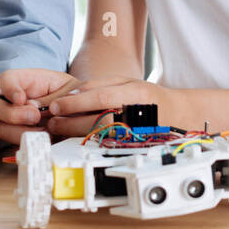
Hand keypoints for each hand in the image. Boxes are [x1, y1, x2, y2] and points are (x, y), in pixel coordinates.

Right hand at [0, 68, 80, 144]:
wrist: (86, 114)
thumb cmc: (76, 98)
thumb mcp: (70, 90)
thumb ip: (53, 96)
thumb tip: (32, 107)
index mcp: (27, 83)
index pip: (6, 79)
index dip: (9, 88)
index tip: (21, 98)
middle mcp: (16, 102)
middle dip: (13, 114)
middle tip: (35, 116)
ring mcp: (17, 122)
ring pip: (2, 128)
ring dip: (22, 131)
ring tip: (45, 130)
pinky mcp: (23, 139)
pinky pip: (16, 145)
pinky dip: (31, 144)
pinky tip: (46, 140)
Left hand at [44, 78, 174, 138]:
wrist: (176, 115)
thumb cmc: (148, 97)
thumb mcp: (128, 82)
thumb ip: (100, 85)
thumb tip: (71, 93)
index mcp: (137, 94)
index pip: (102, 98)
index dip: (76, 102)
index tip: (56, 105)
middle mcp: (138, 114)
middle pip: (99, 120)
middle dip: (70, 121)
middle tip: (51, 120)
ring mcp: (136, 133)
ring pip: (101, 135)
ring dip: (74, 132)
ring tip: (58, 128)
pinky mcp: (132, 146)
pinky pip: (105, 143)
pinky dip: (85, 140)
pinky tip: (73, 137)